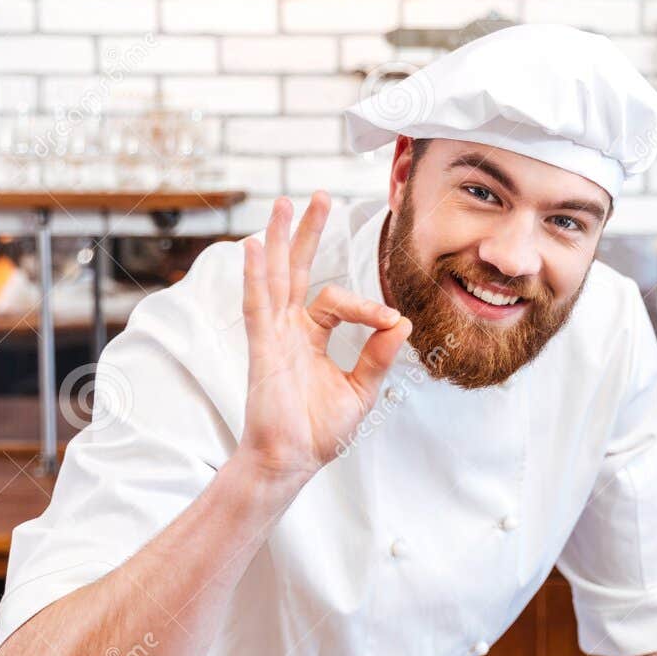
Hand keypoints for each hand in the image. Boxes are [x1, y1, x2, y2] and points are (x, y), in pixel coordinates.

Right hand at [238, 193, 411, 485]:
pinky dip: (254, 275)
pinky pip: (256, 304)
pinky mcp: (261, 348)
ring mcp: (272, 335)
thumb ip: (378, 356)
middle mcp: (289, 328)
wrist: (292, 460)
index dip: (367, 306)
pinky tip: (253, 247)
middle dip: (307, 232)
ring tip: (282, 203)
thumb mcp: (361, 390)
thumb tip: (403, 322)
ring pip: (274, 277)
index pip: (336, 300)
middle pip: (296, 269)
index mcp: (311, 336)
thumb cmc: (319, 431)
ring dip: (277, 239)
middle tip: (320, 196)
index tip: (391, 323)